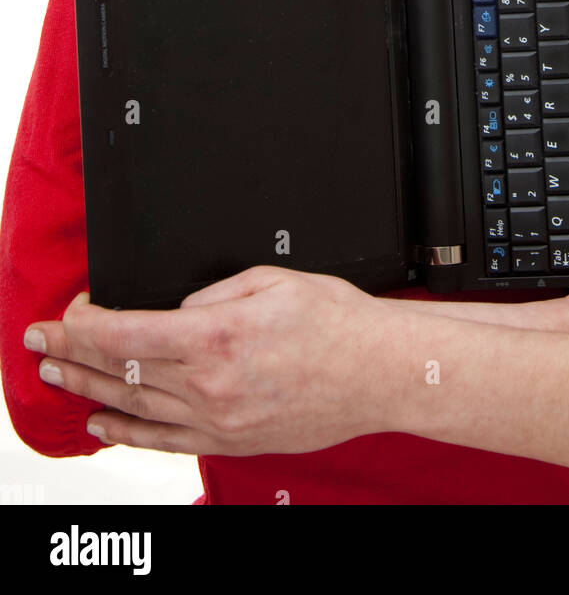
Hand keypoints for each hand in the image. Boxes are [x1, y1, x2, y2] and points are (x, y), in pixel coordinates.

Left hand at [22, 266, 390, 455]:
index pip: (126, 333)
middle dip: (70, 355)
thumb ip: (214, 292)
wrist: (380, 371)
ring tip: (54, 377)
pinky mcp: (233, 440)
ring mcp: (220, 418)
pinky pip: (165, 441)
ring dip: (87, 390)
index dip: (84, 325)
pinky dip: (127, 433)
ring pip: (133, 406)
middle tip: (37, 343)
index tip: (67, 312)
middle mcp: (211, 383)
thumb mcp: (272, 279)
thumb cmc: (337, 321)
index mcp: (218, 334)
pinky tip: (102, 423)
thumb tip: (177, 310)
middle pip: (119, 370)